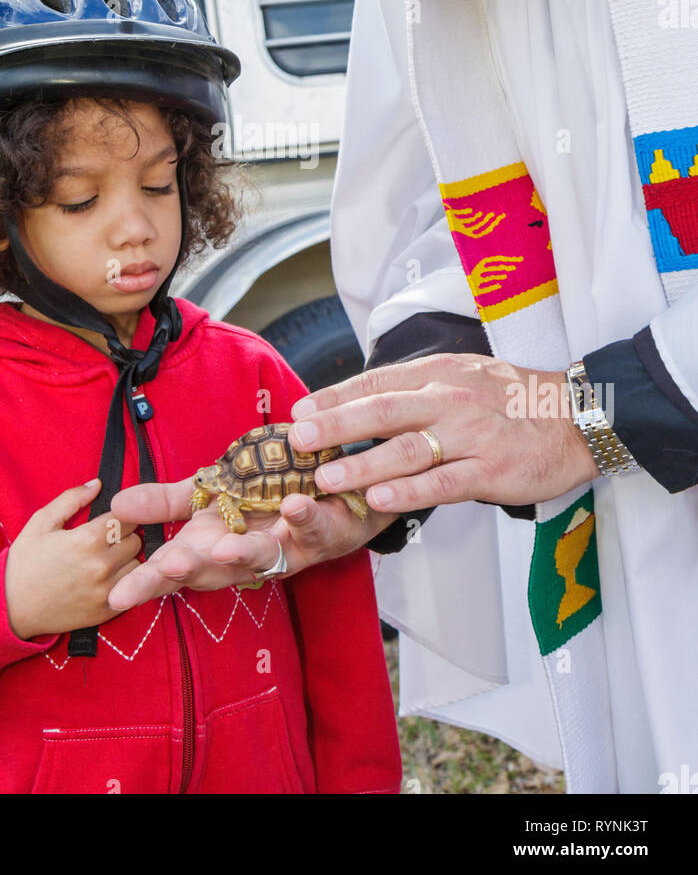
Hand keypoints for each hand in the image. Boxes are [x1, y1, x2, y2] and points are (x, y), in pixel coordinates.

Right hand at [4, 480, 141, 639]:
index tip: (111, 519)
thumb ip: (71, 499)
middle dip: (125, 536)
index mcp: (87, 540)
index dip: (121, 515)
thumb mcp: (41, 523)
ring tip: (108, 558)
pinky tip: (107, 577)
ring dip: (127, 559)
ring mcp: (107, 590)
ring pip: (137, 564)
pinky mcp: (107, 610)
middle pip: (136, 540)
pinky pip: (131, 588)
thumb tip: (98, 484)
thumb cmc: (25, 563)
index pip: (128, 517)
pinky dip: (125, 581)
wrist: (12, 609)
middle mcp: (102, 565)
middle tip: (108, 539)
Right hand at [105, 478, 394, 611]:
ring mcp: (284, 546)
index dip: (148, 583)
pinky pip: (312, 526)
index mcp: (211, 546)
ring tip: (225, 548)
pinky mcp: (321, 530)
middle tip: (168, 566)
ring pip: (262, 556)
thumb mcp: (208, 495)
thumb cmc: (262, 498)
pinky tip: (292, 505)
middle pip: (215, 569)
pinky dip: (302, 517)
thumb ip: (166, 503)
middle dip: (192, 570)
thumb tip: (116, 503)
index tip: (116, 596)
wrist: (329, 490)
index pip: (174, 569)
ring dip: (243, 554)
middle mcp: (244, 555)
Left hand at [288, 353, 600, 512]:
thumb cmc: (510, 399)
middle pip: (384, 410)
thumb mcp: (461, 375)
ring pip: (408, 449)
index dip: (334, 397)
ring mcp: (471, 436)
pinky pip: (444, 483)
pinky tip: (381, 501)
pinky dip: (411, 492)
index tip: (299, 411)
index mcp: (438, 374)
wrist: (575, 417)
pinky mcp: (491, 470)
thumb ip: (415, 387)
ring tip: (326, 479)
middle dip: (336, 425)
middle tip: (298, 439)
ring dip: (363, 465)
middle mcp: (450, 400)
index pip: (376, 382)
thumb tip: (359, 398)